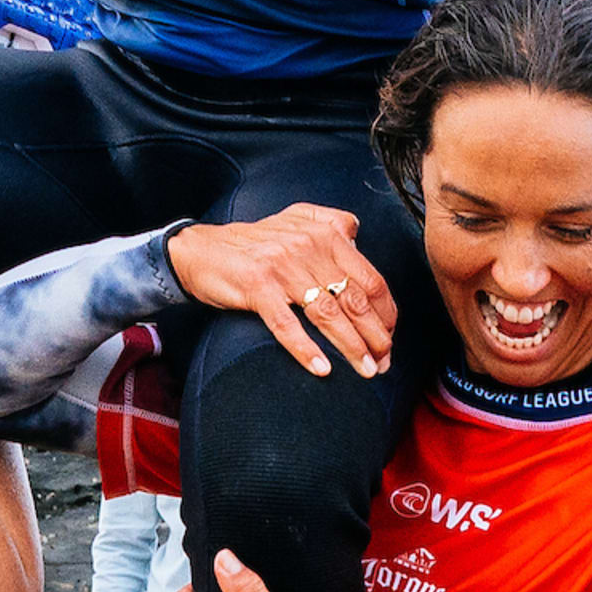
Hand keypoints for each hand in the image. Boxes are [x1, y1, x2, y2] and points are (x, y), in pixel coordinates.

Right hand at [167, 204, 393, 378]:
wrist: (201, 249)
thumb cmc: (254, 243)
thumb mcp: (296, 221)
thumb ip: (331, 222)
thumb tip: (358, 234)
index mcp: (325, 233)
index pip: (370, 278)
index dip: (386, 313)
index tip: (390, 337)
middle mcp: (308, 247)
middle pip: (355, 299)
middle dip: (375, 336)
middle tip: (383, 363)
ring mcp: (282, 267)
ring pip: (328, 313)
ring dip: (350, 347)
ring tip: (364, 370)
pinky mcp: (257, 286)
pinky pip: (287, 324)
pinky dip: (306, 349)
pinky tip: (322, 368)